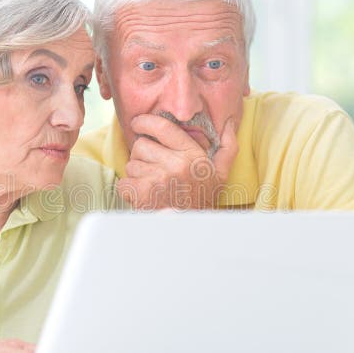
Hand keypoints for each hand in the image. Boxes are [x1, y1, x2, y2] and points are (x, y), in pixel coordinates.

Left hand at [117, 114, 237, 209]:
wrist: (190, 231)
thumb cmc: (202, 201)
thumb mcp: (220, 174)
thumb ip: (227, 148)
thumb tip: (229, 124)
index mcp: (192, 155)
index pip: (163, 127)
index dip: (145, 121)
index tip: (138, 123)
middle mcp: (176, 165)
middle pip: (140, 145)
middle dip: (141, 156)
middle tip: (152, 169)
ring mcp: (158, 179)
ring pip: (131, 165)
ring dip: (136, 175)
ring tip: (151, 186)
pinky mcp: (142, 194)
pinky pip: (124, 183)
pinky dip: (129, 191)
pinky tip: (142, 197)